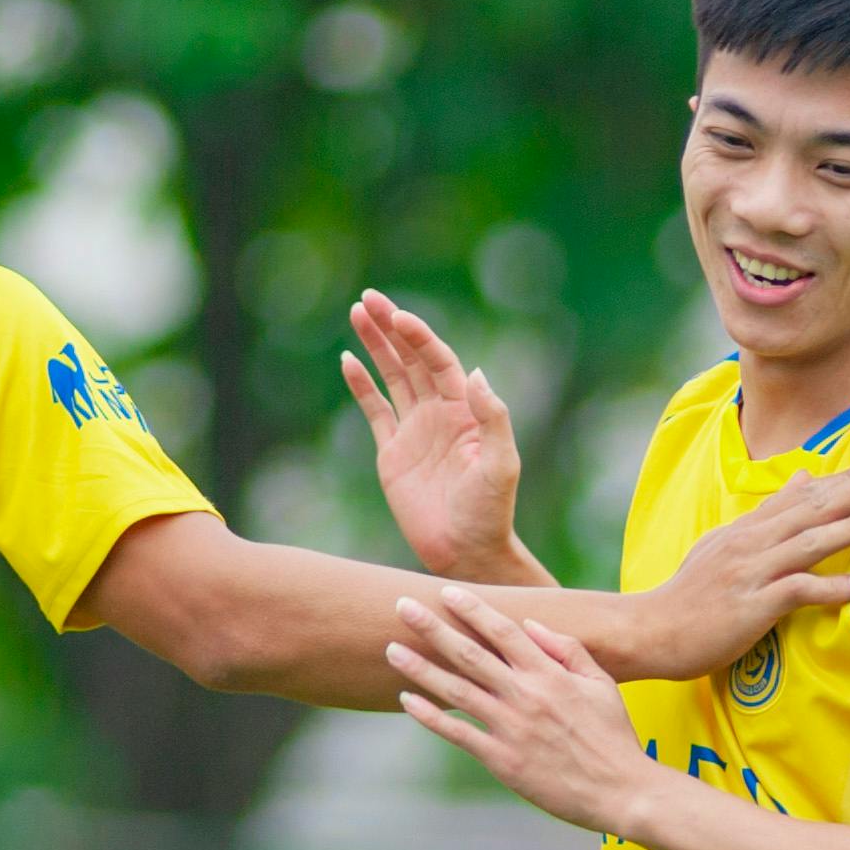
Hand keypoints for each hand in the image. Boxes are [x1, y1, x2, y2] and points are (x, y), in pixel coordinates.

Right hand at [345, 293, 542, 584]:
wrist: (465, 551)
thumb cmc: (491, 511)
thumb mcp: (501, 465)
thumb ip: (494, 418)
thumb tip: (476, 373)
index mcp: (466, 410)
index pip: (438, 361)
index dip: (419, 337)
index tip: (398, 317)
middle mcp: (439, 413)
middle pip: (412, 359)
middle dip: (391, 328)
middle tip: (368, 298)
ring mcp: (414, 431)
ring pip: (392, 377)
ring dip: (376, 345)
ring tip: (356, 313)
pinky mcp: (392, 453)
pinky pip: (374, 411)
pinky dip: (361, 385)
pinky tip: (348, 360)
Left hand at [391, 591, 662, 836]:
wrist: (621, 791)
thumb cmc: (614, 736)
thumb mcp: (601, 684)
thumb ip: (568, 649)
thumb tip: (531, 625)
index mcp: (550, 674)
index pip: (503, 631)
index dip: (472, 609)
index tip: (446, 592)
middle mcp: (525, 695)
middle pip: (470, 653)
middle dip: (433, 627)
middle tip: (402, 605)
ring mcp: (511, 728)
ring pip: (456, 689)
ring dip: (420, 668)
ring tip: (391, 649)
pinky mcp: (502, 760)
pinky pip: (458, 732)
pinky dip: (430, 716)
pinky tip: (407, 700)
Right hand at [632, 454, 849, 678]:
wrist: (650, 630)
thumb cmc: (691, 595)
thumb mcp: (727, 543)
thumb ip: (769, 513)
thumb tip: (805, 476)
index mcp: (750, 528)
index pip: (808, 494)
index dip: (849, 476)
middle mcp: (753, 543)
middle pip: (815, 507)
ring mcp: (751, 572)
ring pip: (810, 543)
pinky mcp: (750, 605)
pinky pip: (796, 591)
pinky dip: (829, 587)